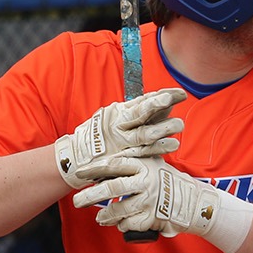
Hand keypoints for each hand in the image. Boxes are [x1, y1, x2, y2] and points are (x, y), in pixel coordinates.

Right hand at [54, 87, 185, 187]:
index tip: (179, 94)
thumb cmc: (99, 138)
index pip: (142, 102)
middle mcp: (118, 125)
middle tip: (175, 97)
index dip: (160, 97)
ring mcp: (120, 142)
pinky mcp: (121, 158)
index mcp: (118, 113)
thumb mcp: (113, 119)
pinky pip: (142, 152)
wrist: (73, 159)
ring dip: (162, 128)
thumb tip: (165, 105)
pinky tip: (172, 144)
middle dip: (157, 104)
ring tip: (179, 124)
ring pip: (143, 133)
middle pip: (140, 113)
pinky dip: (158, 148)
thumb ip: (137, 114)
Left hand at [73, 156, 252, 251]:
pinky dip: (123, 225)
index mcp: (143, 164)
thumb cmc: (168, 180)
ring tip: (100, 219)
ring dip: (106, 215)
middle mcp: (145, 181)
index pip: (113, 165)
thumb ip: (133, 161)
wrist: (193, 201)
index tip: (79, 173)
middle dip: (90, 196)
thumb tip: (104, 163)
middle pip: (111, 188)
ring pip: (119, 209)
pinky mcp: (153, 217)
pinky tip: (120, 225)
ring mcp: (149, 200)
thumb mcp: (153, 164)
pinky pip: (130, 223)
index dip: (94, 169)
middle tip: (76, 202)